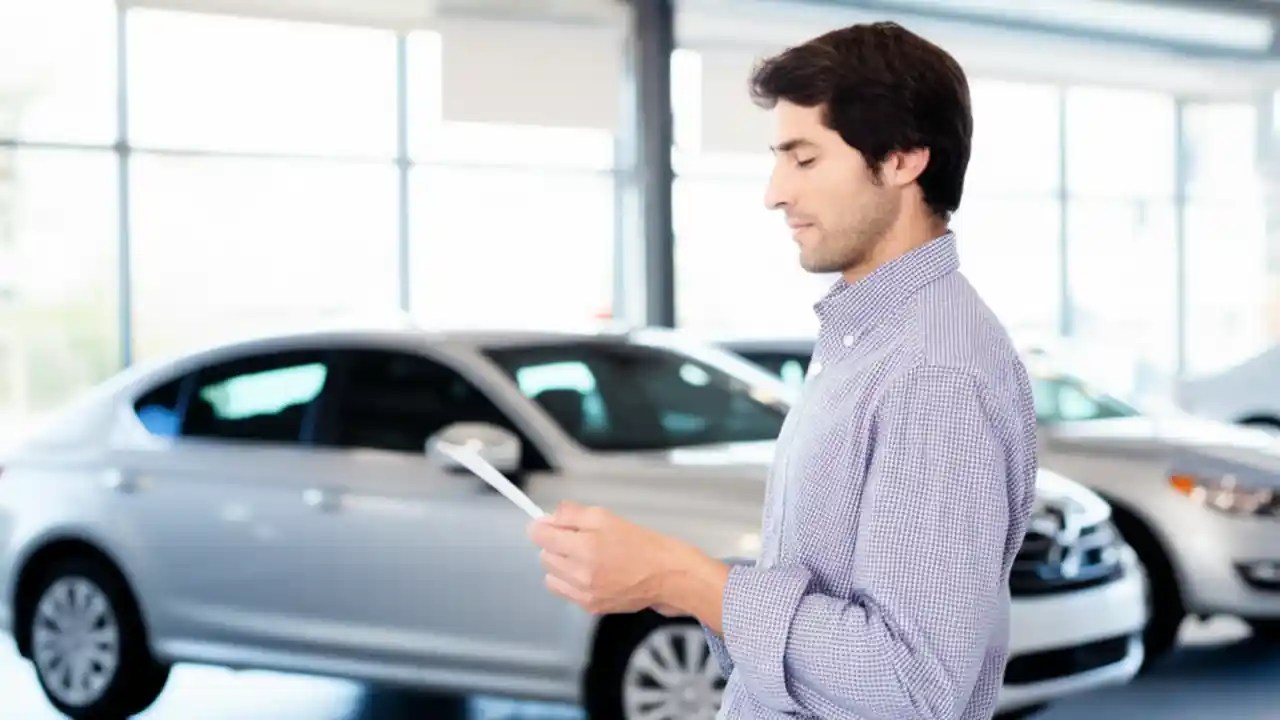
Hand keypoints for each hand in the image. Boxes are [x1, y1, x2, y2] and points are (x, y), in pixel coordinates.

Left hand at [527, 501, 687, 615]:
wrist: (665, 575)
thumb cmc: (640, 543)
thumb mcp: (605, 516)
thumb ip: (571, 514)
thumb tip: (547, 518)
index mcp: (585, 546)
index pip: (540, 535)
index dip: (542, 526)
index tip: (550, 524)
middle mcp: (580, 573)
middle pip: (543, 556)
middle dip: (554, 545)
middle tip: (577, 539)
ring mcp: (584, 593)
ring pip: (550, 575)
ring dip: (560, 564)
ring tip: (584, 558)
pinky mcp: (590, 607)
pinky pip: (564, 591)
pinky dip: (570, 581)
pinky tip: (590, 574)